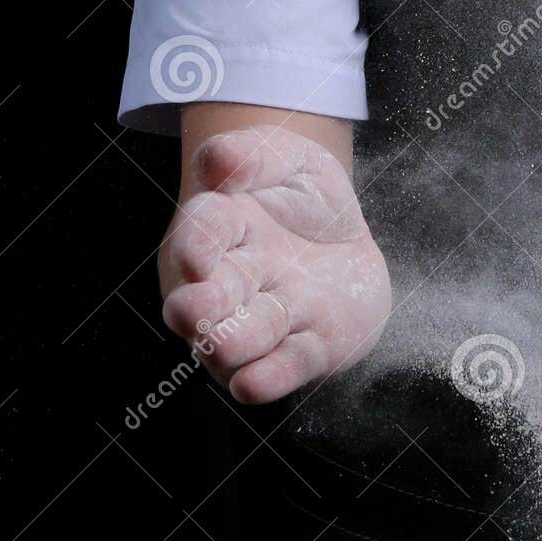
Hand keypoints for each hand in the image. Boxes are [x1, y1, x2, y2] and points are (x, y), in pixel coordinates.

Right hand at [160, 125, 391, 403]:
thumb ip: (252, 154)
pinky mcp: (309, 348)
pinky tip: (251, 386)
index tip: (196, 255)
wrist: (346, 241)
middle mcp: (234, 280)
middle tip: (195, 309)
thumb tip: (217, 160)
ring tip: (221, 344)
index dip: (197, 245)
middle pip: (208, 297)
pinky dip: (269, 377)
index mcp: (223, 226)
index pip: (203, 233)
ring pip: (243, 336)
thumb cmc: (303, 194)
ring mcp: (269, 317)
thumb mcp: (289, 158)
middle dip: (199, 306)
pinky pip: (286, 366)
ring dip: (230, 342)